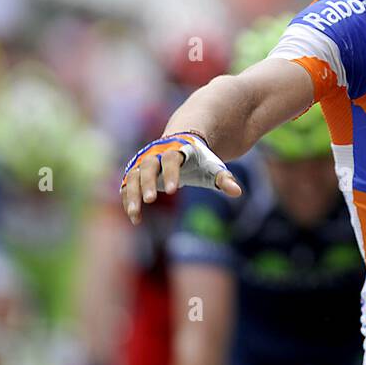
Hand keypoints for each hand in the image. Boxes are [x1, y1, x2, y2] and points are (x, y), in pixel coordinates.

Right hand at [120, 133, 240, 223]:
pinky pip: (128, 186)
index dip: (170, 173)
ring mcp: (143, 163)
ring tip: (136, 215)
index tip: (173, 190)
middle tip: (149, 200)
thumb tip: (237, 192)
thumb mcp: (213, 168)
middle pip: (147, 166)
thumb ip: (224, 178)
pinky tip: (135, 219)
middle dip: (147, 182)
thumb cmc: (200, 160)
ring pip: (133, 176)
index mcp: (176, 150)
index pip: (170, 159)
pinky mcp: (135, 173)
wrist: (182, 145)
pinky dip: (128, 200)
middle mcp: (155, 154)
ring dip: (132, 194)